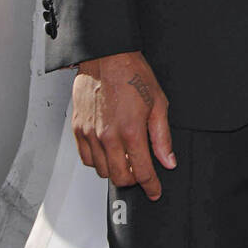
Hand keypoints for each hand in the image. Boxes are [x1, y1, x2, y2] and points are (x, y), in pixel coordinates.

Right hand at [72, 51, 174, 199]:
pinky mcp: (79, 129)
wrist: (107, 56)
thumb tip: (168, 160)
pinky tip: (108, 150)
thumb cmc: (132, 74)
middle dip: (133, 180)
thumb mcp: (158, 103)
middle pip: (120, 178)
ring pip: (102, 171)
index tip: (155, 191)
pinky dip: (98, 161)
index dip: (151, 186)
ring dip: (115, 170)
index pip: (142, 172)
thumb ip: (162, 137)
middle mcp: (108, 137)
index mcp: (131, 131)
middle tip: (141, 172)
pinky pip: (86, 158)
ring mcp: (91, 134)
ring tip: (125, 157)